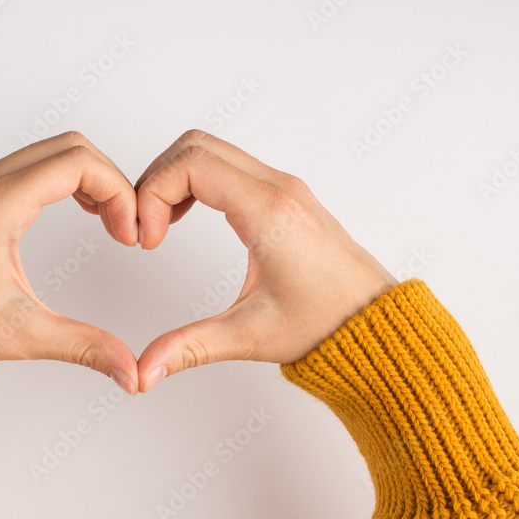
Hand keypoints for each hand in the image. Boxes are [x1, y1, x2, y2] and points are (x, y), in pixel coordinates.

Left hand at [0, 132, 140, 394]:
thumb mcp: (23, 334)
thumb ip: (84, 346)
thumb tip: (131, 371)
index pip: (77, 163)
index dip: (117, 191)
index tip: (128, 233)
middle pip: (71, 147)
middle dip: (110, 180)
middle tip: (125, 226)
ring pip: (54, 150)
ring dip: (90, 177)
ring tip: (109, 220)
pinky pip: (35, 163)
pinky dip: (68, 178)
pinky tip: (82, 210)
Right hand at [134, 130, 397, 391]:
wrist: (374, 324)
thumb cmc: (326, 324)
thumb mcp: (249, 336)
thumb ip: (190, 348)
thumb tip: (144, 372)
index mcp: (269, 214)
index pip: (192, 165)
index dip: (153, 194)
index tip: (147, 239)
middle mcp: (277, 189)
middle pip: (194, 146)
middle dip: (156, 181)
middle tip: (145, 230)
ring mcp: (281, 187)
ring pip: (209, 149)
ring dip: (174, 178)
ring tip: (159, 226)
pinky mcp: (282, 194)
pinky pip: (227, 164)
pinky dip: (194, 181)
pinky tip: (183, 218)